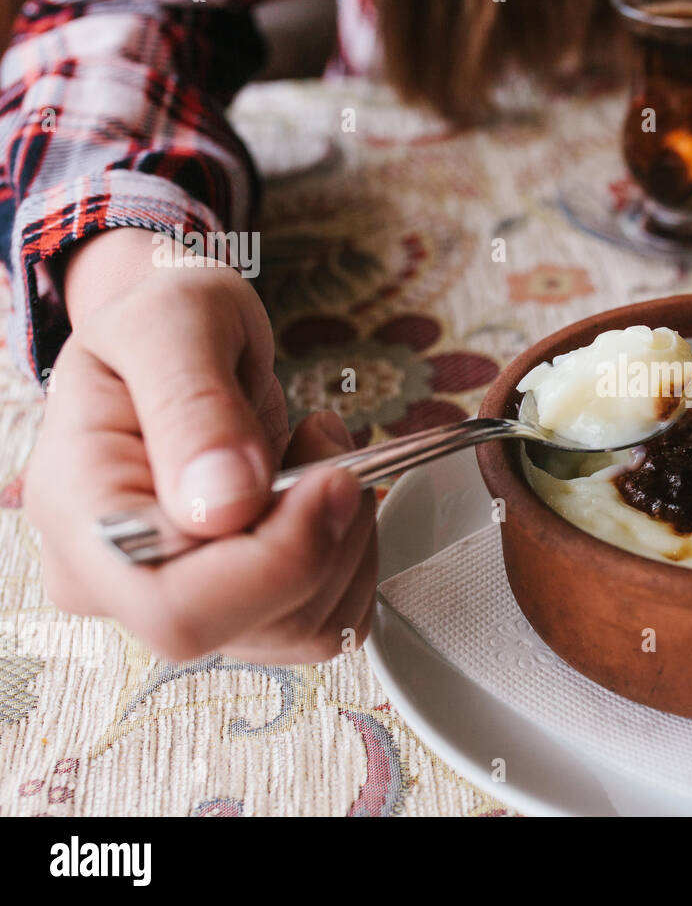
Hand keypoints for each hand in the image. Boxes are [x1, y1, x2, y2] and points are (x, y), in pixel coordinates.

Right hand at [25, 229, 377, 662]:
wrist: (185, 344)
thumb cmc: (168, 324)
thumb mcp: (174, 320)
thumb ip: (192, 404)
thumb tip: (221, 504)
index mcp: (81, 513)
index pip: (175, 606)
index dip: (274, 562)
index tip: (332, 480)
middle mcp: (118, 580)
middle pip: (247, 626)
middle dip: (322, 541)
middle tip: (331, 451)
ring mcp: (182, 598)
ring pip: (302, 628)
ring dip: (346, 537)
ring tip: (318, 449)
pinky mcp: (241, 604)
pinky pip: (328, 617)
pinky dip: (353, 553)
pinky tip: (325, 489)